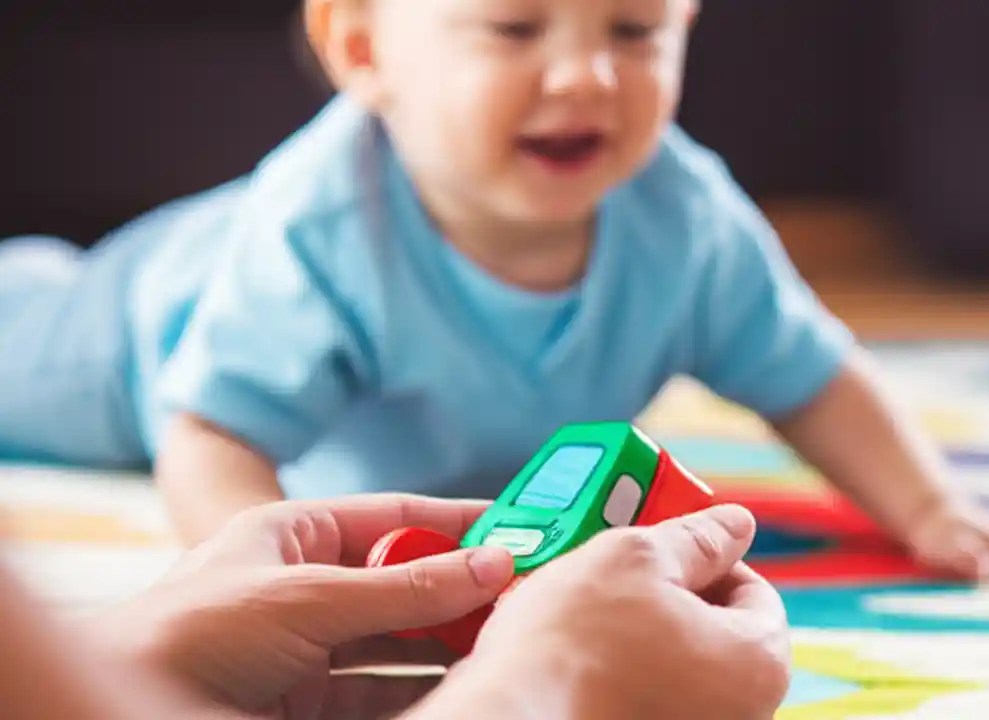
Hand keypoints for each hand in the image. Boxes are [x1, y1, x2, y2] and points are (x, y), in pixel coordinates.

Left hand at [96, 494, 514, 718]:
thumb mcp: (310, 600)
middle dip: (462, 589)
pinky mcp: (305, 703)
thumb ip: (406, 587)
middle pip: (404, 581)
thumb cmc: (189, 637)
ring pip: (397, 639)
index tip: (521, 528)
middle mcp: (303, 586)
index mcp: (293, 535)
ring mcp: (305, 647)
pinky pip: (379, 690)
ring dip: (448, 642)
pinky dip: (421, 688)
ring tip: (504, 638)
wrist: (125, 711)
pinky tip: (460, 682)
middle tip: (525, 593)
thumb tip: (493, 564)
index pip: (396, 517)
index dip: (458, 522)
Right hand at [419, 504, 790, 719]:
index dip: (708, 557)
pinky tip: (578, 660)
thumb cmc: (572, 644)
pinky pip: (644, 701)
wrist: (507, 719)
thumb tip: (736, 524)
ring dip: (640, 637)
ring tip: (587, 613)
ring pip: (677, 670)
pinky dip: (620, 679)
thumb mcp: (634, 557)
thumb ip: (696, 537)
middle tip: (619, 574)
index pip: (754, 592)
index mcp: (758, 664)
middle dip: (670, 597)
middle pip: (717, 635)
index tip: (664, 547)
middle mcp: (740, 714)